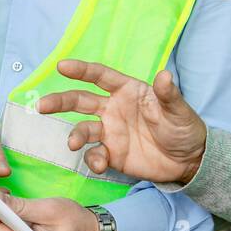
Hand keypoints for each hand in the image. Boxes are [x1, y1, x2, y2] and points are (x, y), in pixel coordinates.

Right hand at [37, 58, 206, 184]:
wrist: (188, 161)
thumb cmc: (184, 128)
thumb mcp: (179, 110)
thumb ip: (168, 94)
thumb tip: (164, 76)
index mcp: (127, 91)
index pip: (100, 76)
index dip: (81, 70)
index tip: (61, 66)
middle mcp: (113, 108)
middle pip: (80, 101)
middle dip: (59, 101)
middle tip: (42, 105)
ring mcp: (110, 132)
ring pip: (83, 129)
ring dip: (74, 135)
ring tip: (73, 143)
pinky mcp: (112, 154)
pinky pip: (94, 155)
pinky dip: (93, 159)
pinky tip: (101, 164)